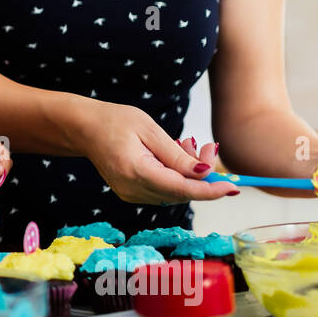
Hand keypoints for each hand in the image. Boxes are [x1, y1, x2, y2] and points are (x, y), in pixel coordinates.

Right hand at [80, 102, 238, 204]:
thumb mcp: (150, 130)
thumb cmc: (115, 122)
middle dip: (203, 176)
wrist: (85, 129)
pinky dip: (177, 177)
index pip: (181, 189)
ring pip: (174, 194)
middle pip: (181, 193)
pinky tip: (175, 156)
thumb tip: (205, 174)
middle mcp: (133, 190)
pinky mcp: (132, 194)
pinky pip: (164, 191)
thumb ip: (177, 156)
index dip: (209, 191)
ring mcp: (131, 195)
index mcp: (136, 172)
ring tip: (189, 145)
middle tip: (210, 147)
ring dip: (190, 175)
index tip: (232, 186)